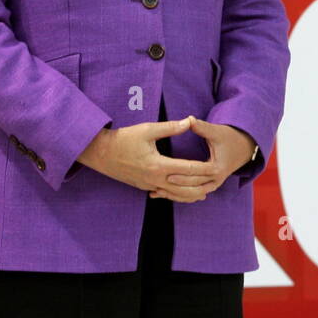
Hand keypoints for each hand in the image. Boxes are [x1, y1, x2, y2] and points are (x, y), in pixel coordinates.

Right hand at [77, 117, 218, 202]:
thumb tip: (189, 121)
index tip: (217, 166)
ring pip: (175, 195)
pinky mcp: (144, 186)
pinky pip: (164, 194)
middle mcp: (155, 179)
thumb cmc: (123, 139)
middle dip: (202, 184)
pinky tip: (183, 195)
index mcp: (158, 165)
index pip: (188, 169)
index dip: (204, 168)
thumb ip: (170, 127)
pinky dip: (177, 196)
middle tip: (216, 181)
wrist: (100, 153)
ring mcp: (148, 185)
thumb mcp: (147, 129)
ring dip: (191, 195)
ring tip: (205, 193)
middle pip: (185, 186)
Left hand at [148, 117, 255, 200]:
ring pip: (192, 194)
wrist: (243, 147)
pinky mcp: (210, 186)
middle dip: (175, 187)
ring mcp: (214, 185)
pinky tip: (164, 194)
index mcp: (217, 167)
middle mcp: (216, 179)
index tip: (167, 174)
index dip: (182, 174)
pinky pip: (194, 194)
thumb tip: (188, 119)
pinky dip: (180, 195)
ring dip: (175, 194)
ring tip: (157, 192)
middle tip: (157, 186)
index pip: (197, 173)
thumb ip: (201, 127)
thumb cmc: (229, 137)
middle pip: (193, 186)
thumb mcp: (216, 132)